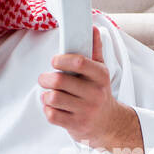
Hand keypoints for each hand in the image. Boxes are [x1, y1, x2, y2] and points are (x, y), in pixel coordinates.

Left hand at [38, 26, 142, 153]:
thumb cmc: (99, 93)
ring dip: (46, 95)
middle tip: (44, 79)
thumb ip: (95, 50)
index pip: (80, 62)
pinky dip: (47, 109)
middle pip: (59, 81)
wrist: (109, 123)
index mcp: (100, 76)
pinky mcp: (76, 125)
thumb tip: (92, 28)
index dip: (62, 59)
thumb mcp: (101, 71)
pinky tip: (52, 106)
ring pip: (53, 98)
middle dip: (45, 78)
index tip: (55, 61)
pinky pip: (52, 115)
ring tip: (49, 94)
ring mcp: (85, 111)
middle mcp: (94, 93)